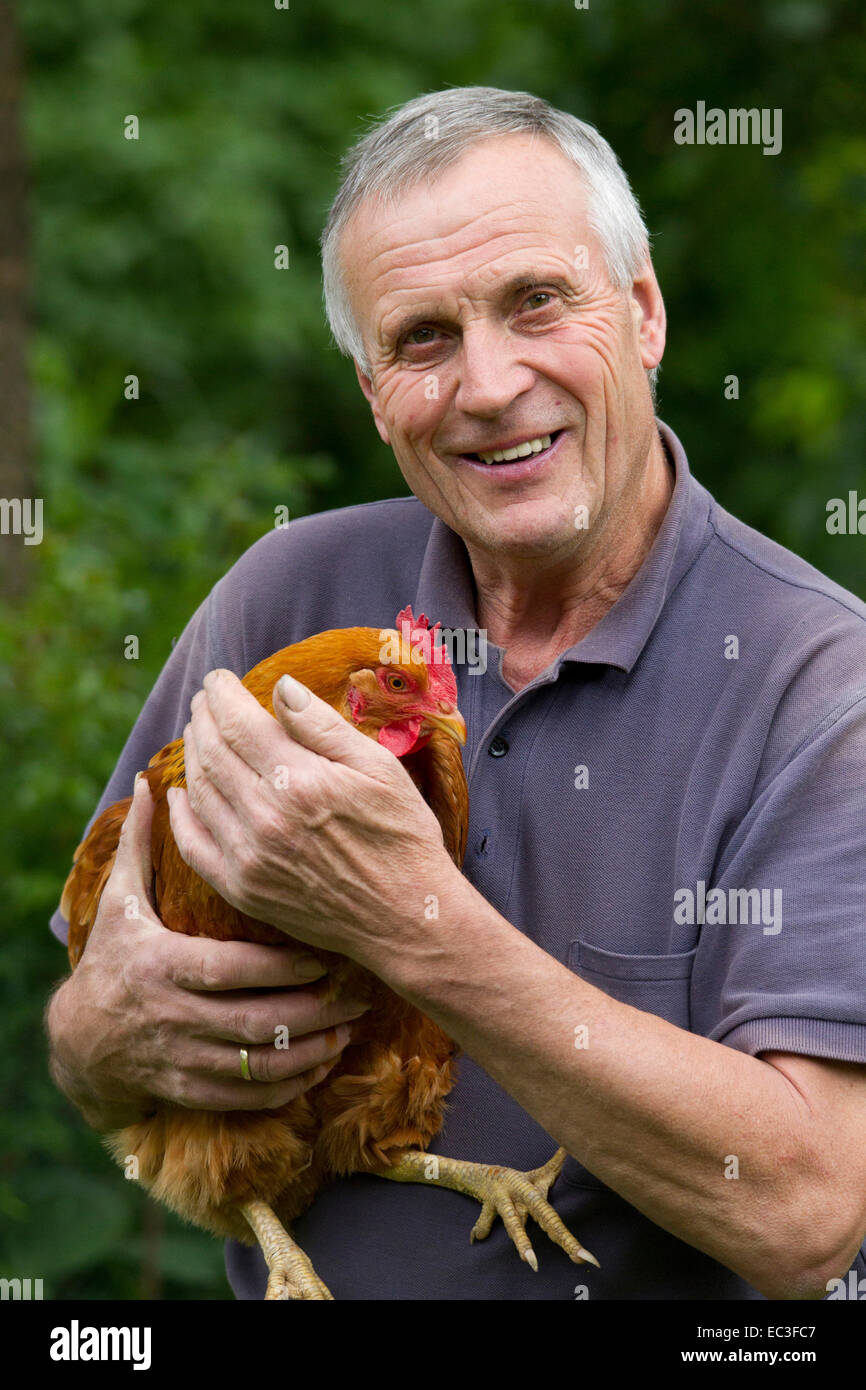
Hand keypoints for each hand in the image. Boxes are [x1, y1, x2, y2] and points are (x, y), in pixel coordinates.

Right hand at [47, 777, 367, 1129]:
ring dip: (310, 1052)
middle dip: (311, 1012)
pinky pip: (247, 1096)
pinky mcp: (190, 1089)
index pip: (228, 968)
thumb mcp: (122, 900)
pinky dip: (289, 1085)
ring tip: (351, 1030)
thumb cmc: (115, 955)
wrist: (82, 1038)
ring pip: (256, 1064)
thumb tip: (150, 782)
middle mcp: (172, 1016)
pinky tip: (322, 1064)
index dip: (278, 967)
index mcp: (162, 965)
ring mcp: (181, 1058)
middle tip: (358, 994)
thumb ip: (142, 844)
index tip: (321, 957)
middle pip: (252, 1020)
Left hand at [168, 669, 450, 960]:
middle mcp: (265, 817)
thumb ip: (322, 726)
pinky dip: (181, 815)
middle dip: (202, 717)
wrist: (406, 919)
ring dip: (192, 755)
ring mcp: (248, 857)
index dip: (220, 693)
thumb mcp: (378, 768)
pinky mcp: (243, 889)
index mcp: (299, 780)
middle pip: (211, 751)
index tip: (219, 679)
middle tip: (204, 700)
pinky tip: (182, 795)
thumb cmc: (403, 837)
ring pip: (200, 791)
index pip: (237, 722)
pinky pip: (193, 845)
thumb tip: (281, 686)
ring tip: (199, 734)